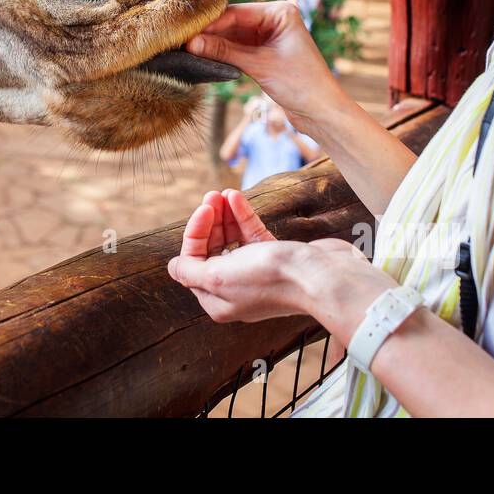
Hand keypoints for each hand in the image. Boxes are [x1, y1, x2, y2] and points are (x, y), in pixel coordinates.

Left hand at [167, 189, 306, 323]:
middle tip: (211, 195)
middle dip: (209, 222)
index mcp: (218, 300)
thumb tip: (172, 268)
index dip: (195, 234)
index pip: (193, 263)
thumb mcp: (218, 277)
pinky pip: (252, 235)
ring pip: (232, 240)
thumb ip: (190, 271)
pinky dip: (243, 216)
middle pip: (212, 250)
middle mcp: (236, 289)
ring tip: (223, 193)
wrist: (321, 277)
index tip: (204, 210)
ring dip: (225, 215)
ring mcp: (257, 274)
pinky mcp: (277, 259)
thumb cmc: (270, 279)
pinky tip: (236, 196)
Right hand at [187, 2, 340, 124]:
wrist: (321, 112)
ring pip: (233, 35)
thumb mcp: (259, 66)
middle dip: (210, 33)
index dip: (211, 23)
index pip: (238, 12)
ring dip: (214, 43)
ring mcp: (269, 35)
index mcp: (281, 12)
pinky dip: (223, 53)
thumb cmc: (302, 85)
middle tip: (182, 40)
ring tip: (187, 49)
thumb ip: (225, 52)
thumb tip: (191, 44)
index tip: (186, 31)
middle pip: (233, 22)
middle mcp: (275, 19)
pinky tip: (203, 56)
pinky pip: (237, 48)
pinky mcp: (264, 52)